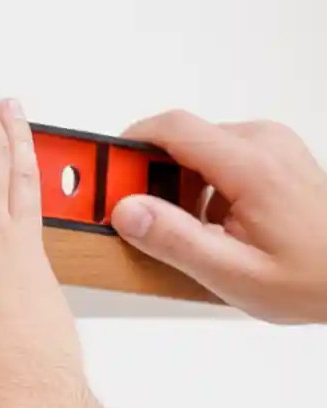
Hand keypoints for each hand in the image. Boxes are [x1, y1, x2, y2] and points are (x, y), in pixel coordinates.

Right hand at [110, 111, 326, 322]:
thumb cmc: (318, 279)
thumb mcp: (236, 275)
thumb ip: (175, 241)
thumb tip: (126, 210)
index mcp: (253, 165)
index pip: (170, 128)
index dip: (125, 148)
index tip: (102, 176)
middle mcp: (262, 142)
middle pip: (177, 141)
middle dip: (150, 179)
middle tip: (143, 219)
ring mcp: (269, 145)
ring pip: (193, 151)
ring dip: (178, 187)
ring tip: (194, 232)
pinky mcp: (270, 153)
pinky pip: (215, 158)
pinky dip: (201, 187)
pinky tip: (214, 225)